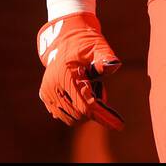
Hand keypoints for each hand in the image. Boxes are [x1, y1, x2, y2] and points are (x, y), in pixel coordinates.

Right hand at [36, 13, 123, 129]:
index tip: (119, 125)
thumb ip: (105, 57)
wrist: (63, 41)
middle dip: (94, 110)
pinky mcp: (45, 97)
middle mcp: (52, 86)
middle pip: (79, 115)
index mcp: (63, 74)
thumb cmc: (84, 44)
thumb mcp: (96, 47)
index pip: (84, 105)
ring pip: (71, 118)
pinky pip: (63, 115)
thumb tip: (115, 65)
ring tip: (89, 90)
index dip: (102, 115)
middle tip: (100, 91)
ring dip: (85, 112)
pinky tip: (80, 94)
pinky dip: (76, 111)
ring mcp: (47, 93)